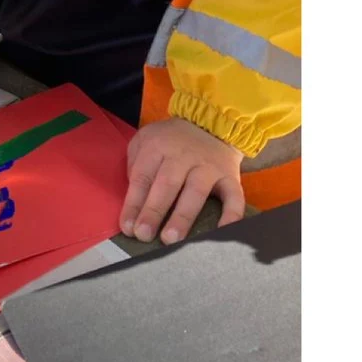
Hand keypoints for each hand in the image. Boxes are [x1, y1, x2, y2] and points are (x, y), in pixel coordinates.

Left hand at [119, 116, 246, 246]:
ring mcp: (209, 167)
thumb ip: (134, 166)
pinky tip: (221, 233)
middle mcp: (184, 157)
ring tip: (171, 239)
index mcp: (158, 148)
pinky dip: (231, 215)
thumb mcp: (145, 140)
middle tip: (144, 235)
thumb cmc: (171, 140)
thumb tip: (133, 203)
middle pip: (167, 186)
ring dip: (183, 217)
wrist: (213, 122)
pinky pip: (233, 197)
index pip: (142, 179)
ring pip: (196, 192)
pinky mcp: (231, 176)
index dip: (133, 205)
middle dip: (154, 212)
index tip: (128, 228)